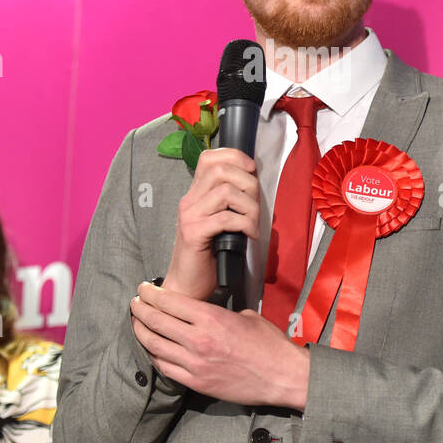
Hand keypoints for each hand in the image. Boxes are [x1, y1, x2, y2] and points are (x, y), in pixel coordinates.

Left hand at [130, 281, 309, 409]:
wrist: (282, 377)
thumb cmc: (269, 344)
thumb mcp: (245, 316)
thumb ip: (219, 313)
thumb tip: (204, 313)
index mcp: (212, 318)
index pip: (170, 302)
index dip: (152, 294)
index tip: (143, 289)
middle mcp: (199, 340)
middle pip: (157, 322)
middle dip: (141, 310)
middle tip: (134, 304)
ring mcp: (195, 364)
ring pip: (155, 345)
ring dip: (141, 332)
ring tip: (136, 324)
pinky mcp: (197, 383)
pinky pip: (166, 368)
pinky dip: (154, 355)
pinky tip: (151, 348)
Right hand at [163, 148, 259, 301]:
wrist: (188, 286)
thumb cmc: (209, 255)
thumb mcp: (221, 222)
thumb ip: (231, 202)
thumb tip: (254, 184)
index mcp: (195, 194)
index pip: (210, 157)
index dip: (235, 157)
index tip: (252, 172)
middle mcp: (189, 200)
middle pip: (221, 170)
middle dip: (248, 183)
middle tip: (255, 206)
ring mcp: (189, 216)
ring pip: (226, 192)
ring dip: (249, 207)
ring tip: (253, 225)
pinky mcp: (193, 234)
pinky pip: (226, 218)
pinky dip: (245, 224)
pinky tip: (249, 235)